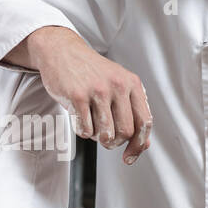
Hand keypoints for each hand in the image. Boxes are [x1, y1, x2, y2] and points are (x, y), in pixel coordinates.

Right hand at [22, 27, 152, 164]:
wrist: (62, 51)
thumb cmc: (91, 72)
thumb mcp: (118, 86)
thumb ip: (132, 112)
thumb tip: (144, 144)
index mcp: (132, 83)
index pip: (144, 122)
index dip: (138, 144)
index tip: (129, 156)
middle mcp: (117, 86)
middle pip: (125, 132)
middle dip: (114, 143)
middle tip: (105, 138)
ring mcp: (97, 90)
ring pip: (105, 135)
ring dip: (97, 137)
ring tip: (92, 124)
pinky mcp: (77, 96)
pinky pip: (85, 130)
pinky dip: (82, 130)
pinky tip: (80, 117)